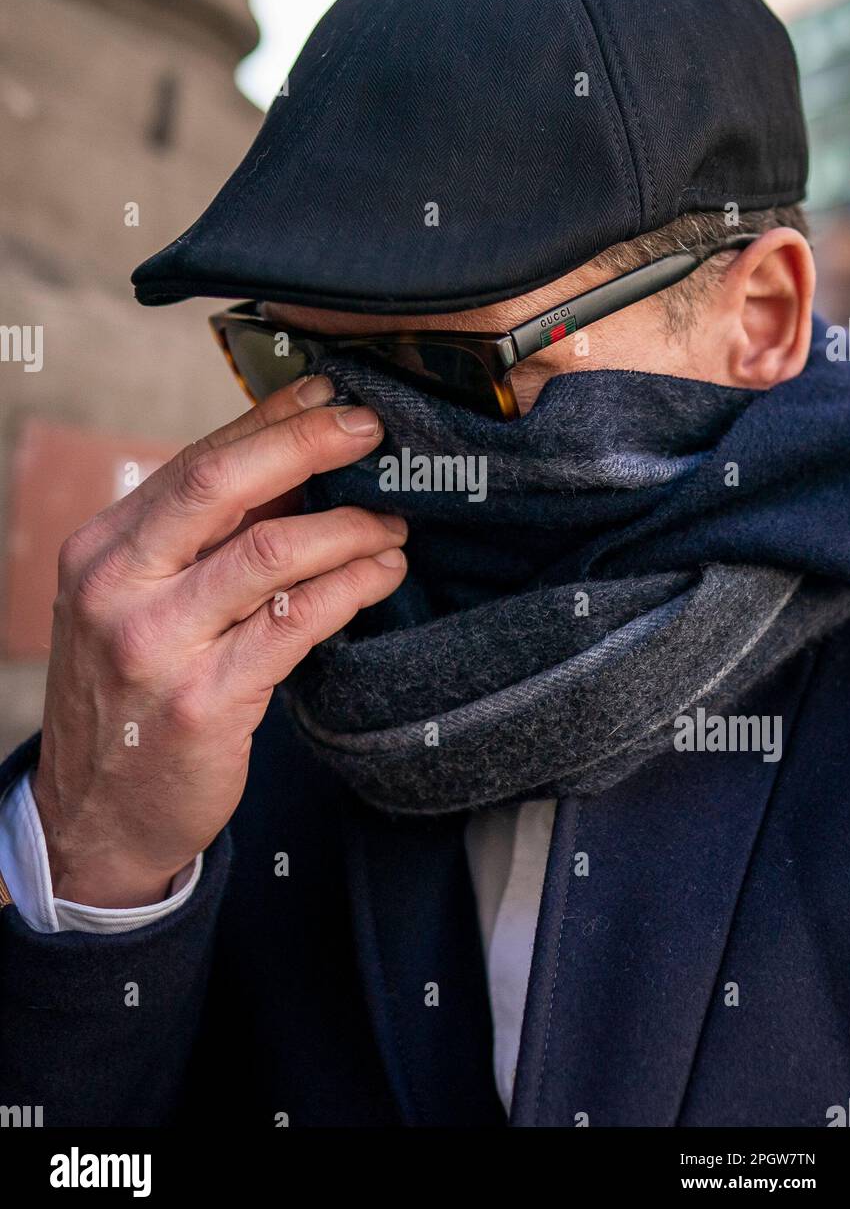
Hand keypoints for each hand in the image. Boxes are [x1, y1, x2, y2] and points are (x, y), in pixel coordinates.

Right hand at [32, 377, 406, 906]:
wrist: (98, 815)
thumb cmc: (133, 695)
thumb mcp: (141, 604)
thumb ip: (203, 540)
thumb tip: (296, 466)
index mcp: (101, 551)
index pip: (194, 461)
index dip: (268, 420)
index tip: (326, 393)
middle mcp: (118, 589)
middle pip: (223, 484)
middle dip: (308, 443)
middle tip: (371, 429)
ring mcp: (157, 646)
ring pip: (272, 550)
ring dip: (349, 526)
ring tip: (392, 524)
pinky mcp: (205, 702)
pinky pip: (297, 622)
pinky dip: (351, 586)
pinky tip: (381, 574)